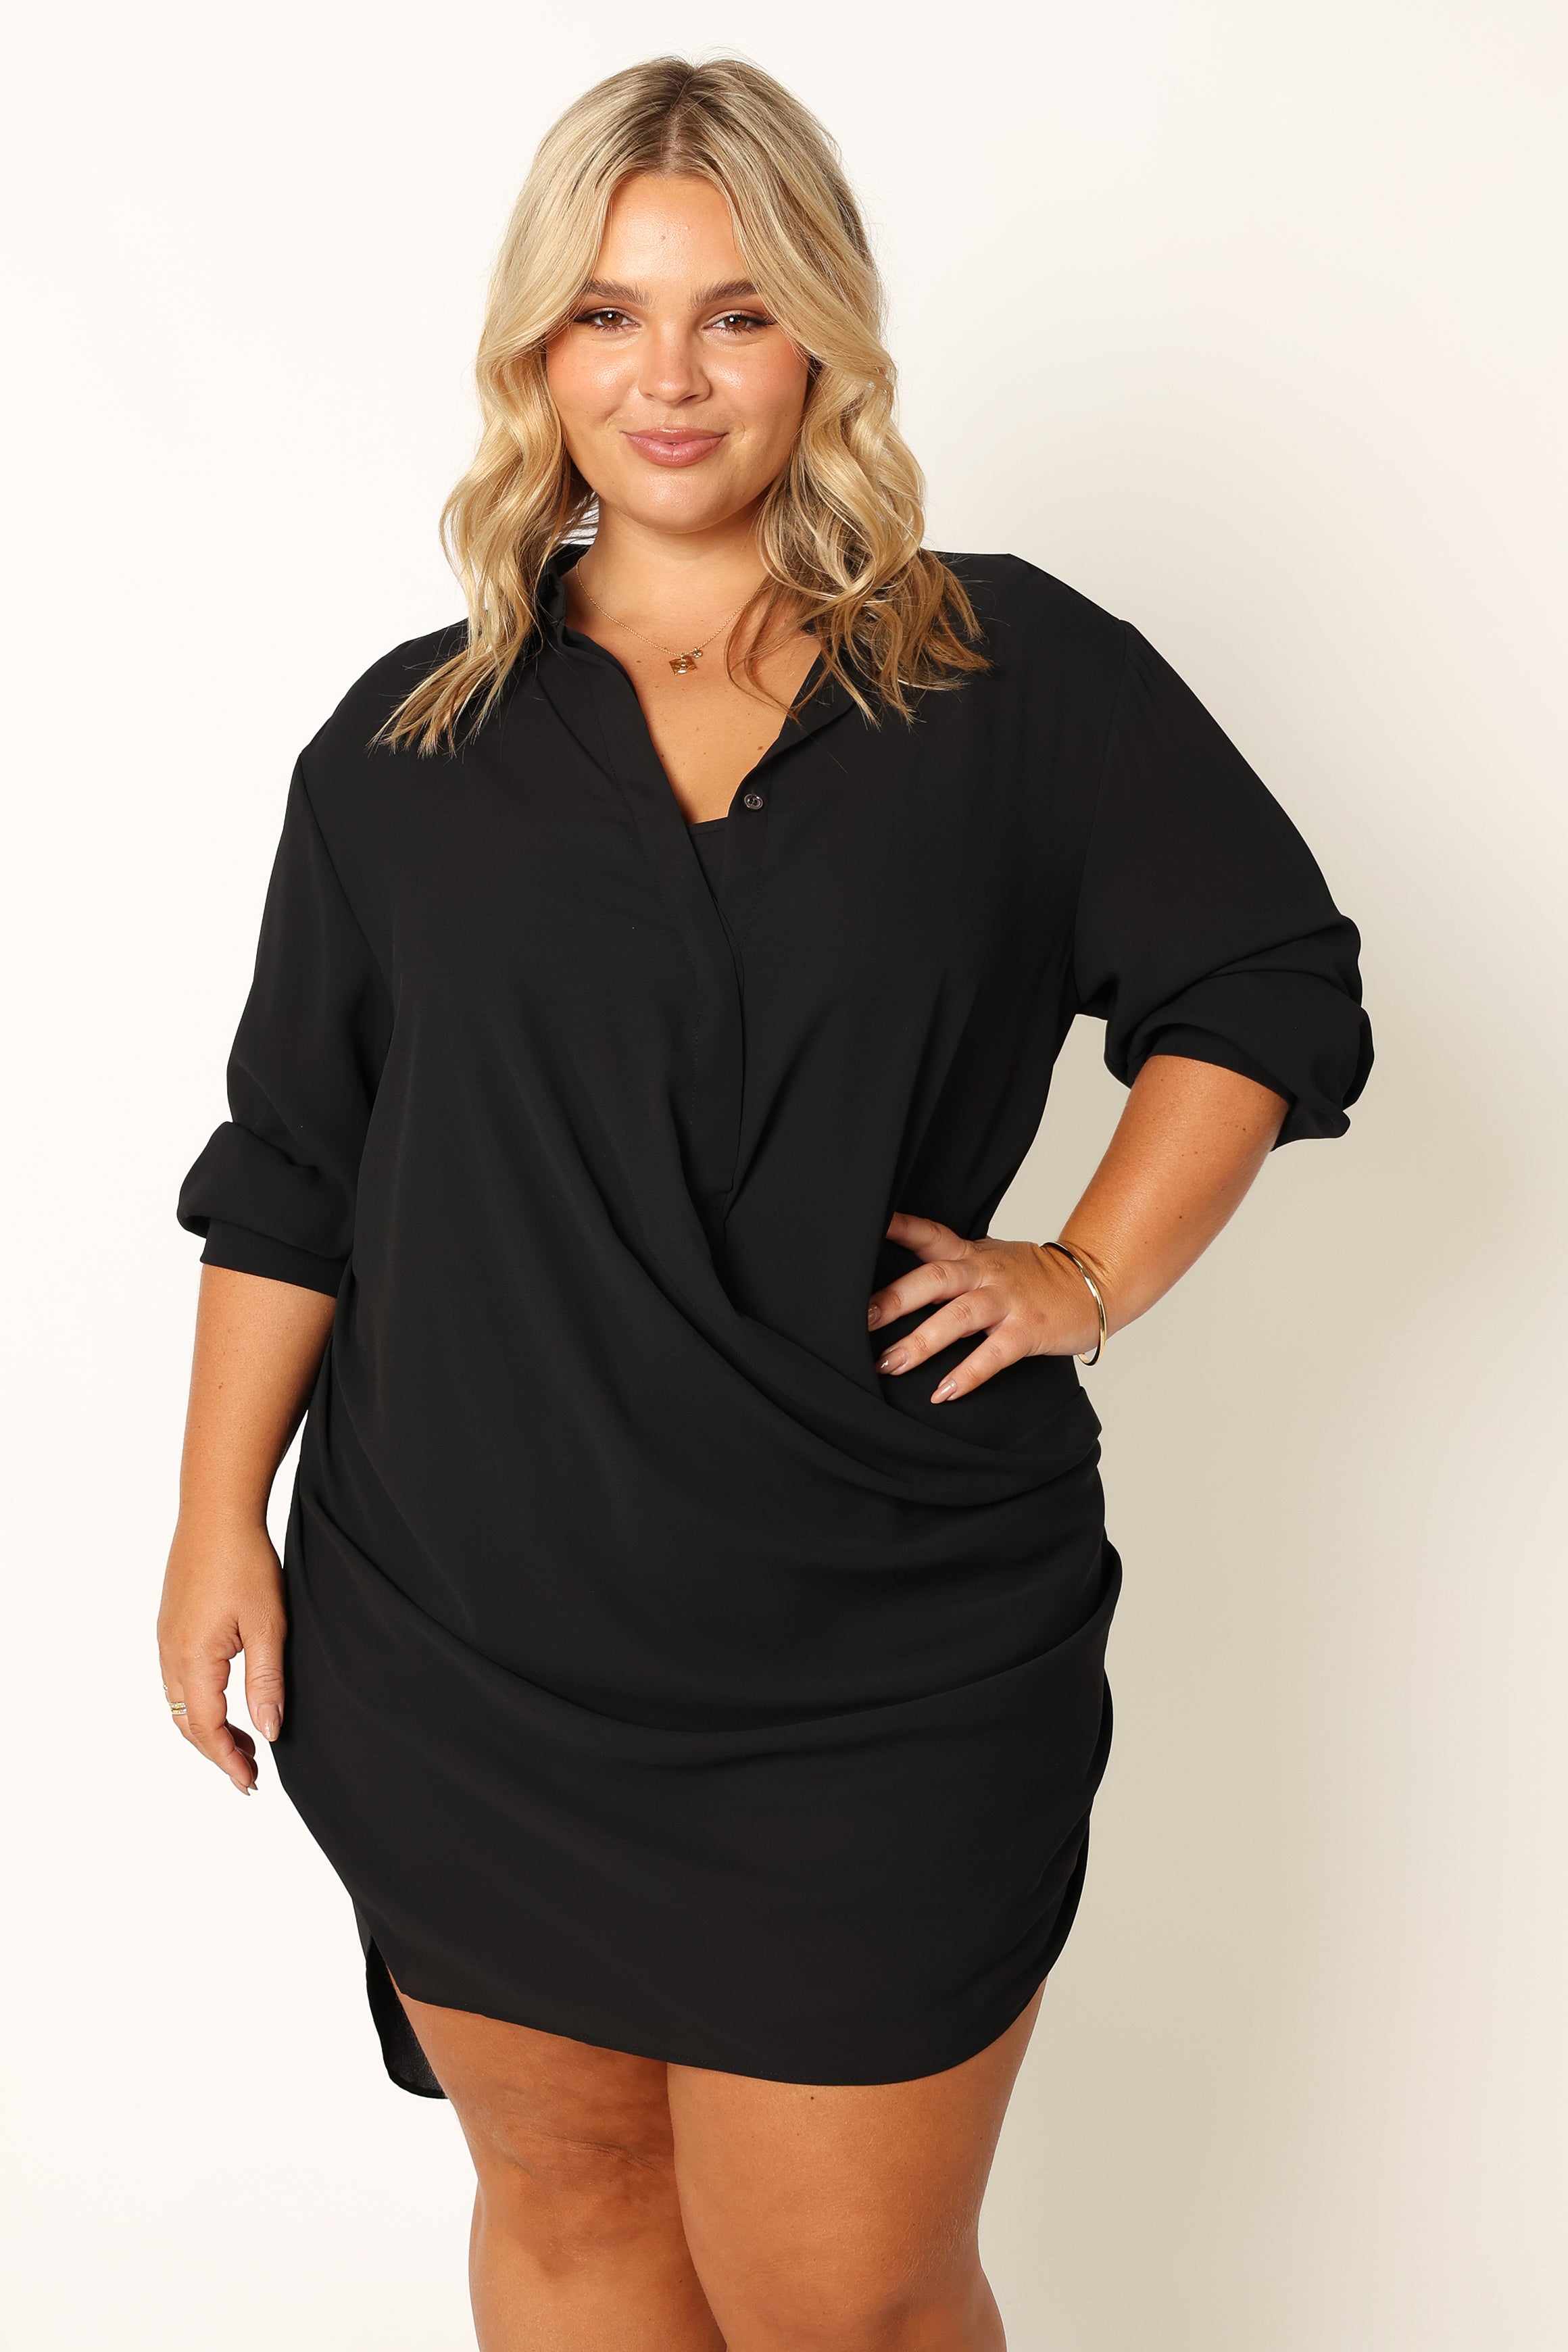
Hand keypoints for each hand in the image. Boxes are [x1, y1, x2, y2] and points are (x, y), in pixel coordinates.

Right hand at [157, 1515, 286, 1794]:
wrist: (216, 1513)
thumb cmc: (245, 1562)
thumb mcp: (267, 1625)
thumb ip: (266, 1682)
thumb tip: (267, 1732)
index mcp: (193, 1658)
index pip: (207, 1728)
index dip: (228, 1760)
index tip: (249, 1782)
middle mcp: (170, 1654)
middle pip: (187, 1723)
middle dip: (216, 1752)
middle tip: (248, 1772)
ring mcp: (166, 1638)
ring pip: (180, 1703)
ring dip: (207, 1729)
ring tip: (241, 1744)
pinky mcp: (170, 1624)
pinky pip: (176, 1680)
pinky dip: (198, 1703)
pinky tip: (222, 1702)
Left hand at [867, 1212, 1104, 1402]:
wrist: (1093, 1284)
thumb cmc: (1033, 1277)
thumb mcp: (990, 1261)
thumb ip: (951, 1270)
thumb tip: (899, 1288)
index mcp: (972, 1254)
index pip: (929, 1235)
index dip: (898, 1230)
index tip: (863, 1230)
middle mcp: (986, 1273)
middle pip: (935, 1278)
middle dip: (895, 1298)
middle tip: (862, 1319)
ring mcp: (1008, 1301)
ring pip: (958, 1317)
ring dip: (921, 1341)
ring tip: (890, 1363)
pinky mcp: (1028, 1331)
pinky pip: (993, 1353)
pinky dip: (968, 1373)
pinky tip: (945, 1391)